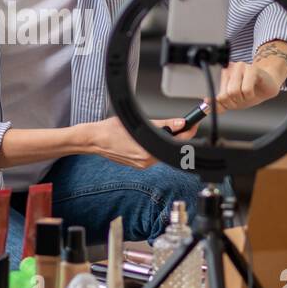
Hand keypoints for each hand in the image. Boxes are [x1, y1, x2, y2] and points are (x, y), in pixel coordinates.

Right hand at [82, 116, 199, 168]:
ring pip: (162, 151)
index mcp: (147, 153)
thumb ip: (162, 124)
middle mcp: (146, 162)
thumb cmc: (110, 130)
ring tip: (163, 128)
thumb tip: (180, 123)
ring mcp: (141, 165)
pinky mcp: (138, 164)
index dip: (187, 132)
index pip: (176, 144)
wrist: (94, 140)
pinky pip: (153, 154)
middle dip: (177, 136)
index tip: (192, 124)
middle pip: (170, 148)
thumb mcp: (138, 122)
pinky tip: (149, 137)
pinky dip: (155, 145)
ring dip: (165, 140)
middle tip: (180, 123)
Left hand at [208, 42, 286, 113]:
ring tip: (248, 93)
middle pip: (226, 94)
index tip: (234, 100)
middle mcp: (230, 69)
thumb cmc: (251, 90)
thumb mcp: (232, 101)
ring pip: (234, 92)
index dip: (227, 103)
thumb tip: (207, 104)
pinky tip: (254, 90)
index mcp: (223, 75)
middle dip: (236, 101)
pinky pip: (246, 89)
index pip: (218, 96)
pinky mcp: (252, 69)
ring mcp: (241, 67)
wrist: (268, 86)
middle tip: (243, 97)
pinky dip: (251, 95)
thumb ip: (219, 104)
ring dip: (244, 98)